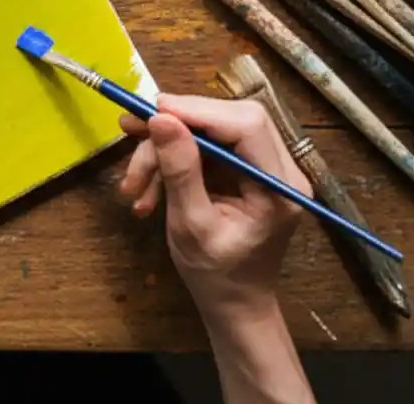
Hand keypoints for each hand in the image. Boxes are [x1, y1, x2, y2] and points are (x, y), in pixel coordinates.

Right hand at [118, 94, 311, 319]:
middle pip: (229, 118)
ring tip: (133, 185)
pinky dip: (171, 161)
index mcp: (279, 187)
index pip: (247, 126)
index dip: (198, 111)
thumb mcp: (191, 228)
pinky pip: (206, 148)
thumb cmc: (216, 276)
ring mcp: (264, 167)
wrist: (233, 303)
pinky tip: (146, 190)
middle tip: (132, 131)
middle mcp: (281, 169)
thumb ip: (180, 172)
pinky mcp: (244, 169)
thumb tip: (160, 120)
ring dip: (164, 151)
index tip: (152, 112)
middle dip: (177, 125)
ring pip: (211, 131)